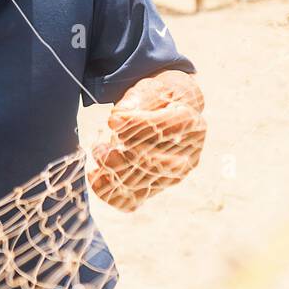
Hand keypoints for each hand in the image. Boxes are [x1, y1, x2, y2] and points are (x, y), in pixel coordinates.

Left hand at [89, 69, 205, 211]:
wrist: (170, 110)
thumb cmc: (158, 98)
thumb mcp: (151, 90)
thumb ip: (136, 101)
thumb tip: (115, 119)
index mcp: (192, 123)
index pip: (166, 129)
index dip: (138, 126)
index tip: (114, 119)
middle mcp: (189, 154)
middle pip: (156, 163)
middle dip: (123, 156)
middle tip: (99, 146)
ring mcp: (174, 174)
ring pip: (143, 184)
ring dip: (114, 172)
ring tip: (98, 153)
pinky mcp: (157, 186)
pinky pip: (134, 199)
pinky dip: (111, 193)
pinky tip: (96, 178)